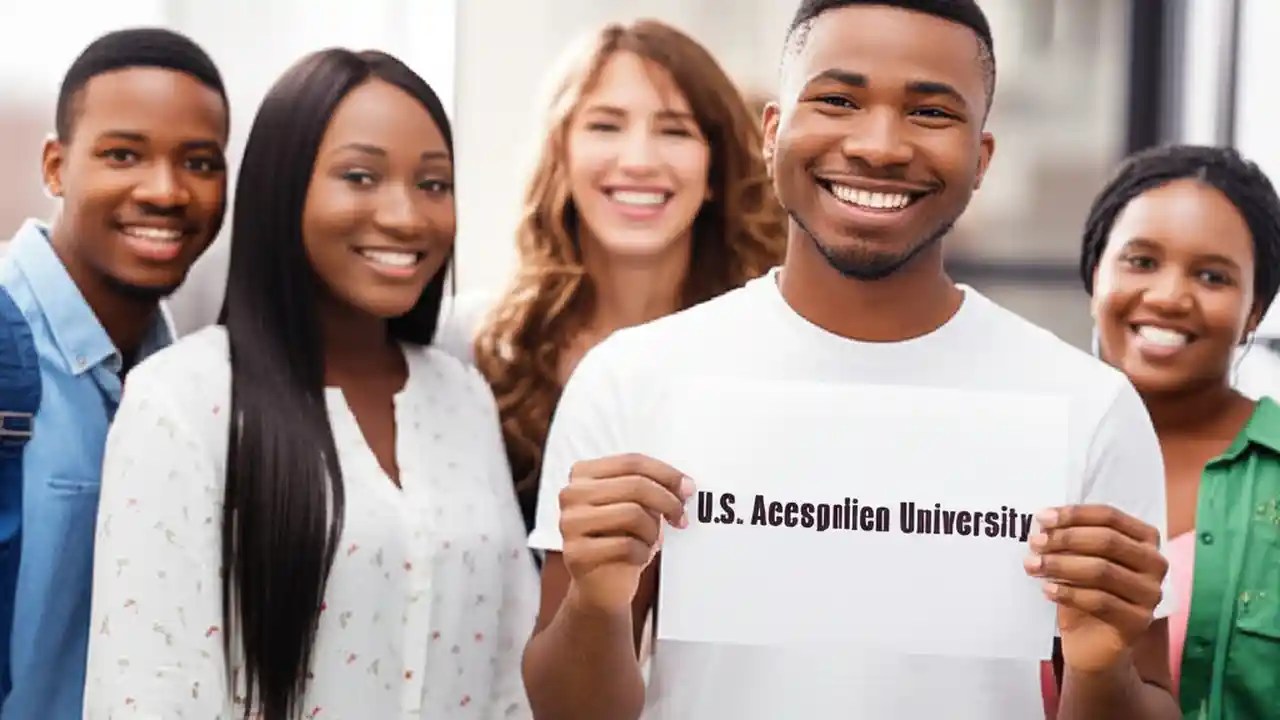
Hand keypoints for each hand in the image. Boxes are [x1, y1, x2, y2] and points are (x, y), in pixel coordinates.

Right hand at [559, 453, 694, 613]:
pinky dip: (642, 552)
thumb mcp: (635, 506)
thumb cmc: (619, 540)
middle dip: (668, 501)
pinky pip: (626, 545)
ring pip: (632, 513)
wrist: (600, 587)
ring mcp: (570, 523)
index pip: (632, 461)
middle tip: (681, 517)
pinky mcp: (576, 553)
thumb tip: (684, 486)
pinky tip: (639, 556)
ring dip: (652, 530)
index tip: (687, 488)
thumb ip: (651, 489)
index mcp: (583, 474)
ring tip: (650, 540)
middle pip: (635, 484)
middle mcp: (571, 494)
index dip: (666, 474)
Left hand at [1023, 504, 1166, 672]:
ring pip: (1102, 570)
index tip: (1042, 517)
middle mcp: (1155, 563)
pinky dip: (1069, 593)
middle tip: (1035, 543)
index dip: (1074, 514)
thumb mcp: (1077, 559)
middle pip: (1107, 541)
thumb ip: (1068, 538)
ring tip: (1032, 565)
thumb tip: (1043, 521)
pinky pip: (1100, 601)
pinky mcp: (1139, 621)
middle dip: (1065, 539)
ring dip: (1061, 565)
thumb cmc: (1084, 592)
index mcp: (1145, 539)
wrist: (1092, 644)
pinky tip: (1046, 591)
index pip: (1110, 516)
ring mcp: (1151, 594)